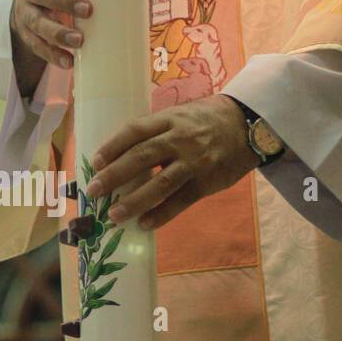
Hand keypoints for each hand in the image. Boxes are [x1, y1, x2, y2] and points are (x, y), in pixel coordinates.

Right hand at [11, 0, 93, 73]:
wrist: (30, 0)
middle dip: (64, 1)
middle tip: (88, 9)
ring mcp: (25, 11)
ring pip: (38, 22)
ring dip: (58, 32)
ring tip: (79, 41)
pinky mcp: (25, 33)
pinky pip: (37, 45)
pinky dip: (52, 54)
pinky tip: (68, 61)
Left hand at [85, 94, 256, 230]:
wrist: (248, 125)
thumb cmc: (204, 121)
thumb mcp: (179, 116)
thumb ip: (154, 132)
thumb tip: (119, 156)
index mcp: (169, 119)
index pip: (135, 131)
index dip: (113, 146)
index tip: (95, 162)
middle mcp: (180, 139)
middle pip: (142, 157)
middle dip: (114, 175)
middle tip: (93, 191)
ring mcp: (195, 161)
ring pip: (160, 183)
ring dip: (134, 201)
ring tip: (114, 216)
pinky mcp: (207, 182)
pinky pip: (181, 201)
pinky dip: (161, 214)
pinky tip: (144, 224)